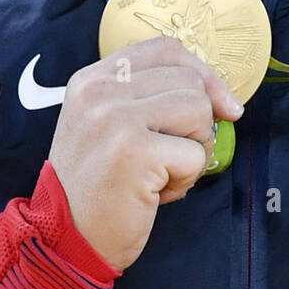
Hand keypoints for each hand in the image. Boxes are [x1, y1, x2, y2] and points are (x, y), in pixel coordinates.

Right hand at [48, 36, 242, 270]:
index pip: (165, 49)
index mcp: (91, 79)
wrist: (64, 240)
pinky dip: (185, 180)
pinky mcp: (134, 151)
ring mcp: (114, 118)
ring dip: (193, 150)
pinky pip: (196, 154)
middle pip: (189, 81)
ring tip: (160, 173)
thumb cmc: (99, 186)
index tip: (222, 106)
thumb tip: (224, 99)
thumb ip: (149, 98)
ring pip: (199, 111)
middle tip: (167, 157)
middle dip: (197, 123)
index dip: (203, 74)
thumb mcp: (109, 127)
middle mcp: (99, 91)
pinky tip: (153, 193)